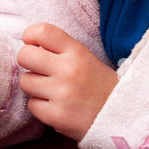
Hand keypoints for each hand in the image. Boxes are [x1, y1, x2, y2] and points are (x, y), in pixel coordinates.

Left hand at [17, 23, 118, 141]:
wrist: (123, 116)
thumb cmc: (100, 86)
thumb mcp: (87, 59)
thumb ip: (61, 50)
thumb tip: (28, 45)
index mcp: (77, 52)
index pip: (42, 31)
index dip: (30, 36)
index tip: (34, 45)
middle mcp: (69, 70)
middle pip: (25, 56)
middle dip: (28, 62)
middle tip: (39, 69)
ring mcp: (62, 94)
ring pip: (25, 82)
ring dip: (34, 86)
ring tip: (51, 90)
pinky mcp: (57, 116)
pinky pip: (32, 105)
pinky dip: (40, 107)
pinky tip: (56, 106)